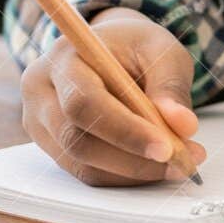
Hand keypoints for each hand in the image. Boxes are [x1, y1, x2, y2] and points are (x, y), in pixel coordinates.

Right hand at [19, 7, 205, 185]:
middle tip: (182, 162)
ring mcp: (40, 122)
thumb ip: (171, 85)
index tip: (167, 148)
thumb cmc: (133, 46)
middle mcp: (41, 91)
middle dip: (133, 159)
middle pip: (77, 140)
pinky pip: (85, 171)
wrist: (108, 50)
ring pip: (82, 163)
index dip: (125, 131)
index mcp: (63, 57)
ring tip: (177, 164)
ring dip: (133, 172)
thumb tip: (183, 125)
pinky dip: (123, 175)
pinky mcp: (50, 145)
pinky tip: (153, 166)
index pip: (84, 103)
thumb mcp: (161, 50)